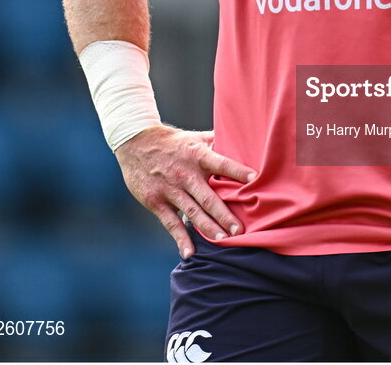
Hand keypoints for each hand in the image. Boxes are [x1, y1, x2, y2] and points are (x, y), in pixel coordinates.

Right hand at [115, 124, 256, 258]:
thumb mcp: (194, 137)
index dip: (237, 170)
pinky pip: (171, 223)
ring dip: (207, 227)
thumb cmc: (172, 142)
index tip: (255, 178)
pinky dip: (180, 238)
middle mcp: (185, 173)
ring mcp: (170, 189)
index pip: (221, 163)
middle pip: (208, 196)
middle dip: (224, 214)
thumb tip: (240, 138)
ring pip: (192, 212)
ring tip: (223, 240)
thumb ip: (216, 140)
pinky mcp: (156, 201)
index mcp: (197, 155)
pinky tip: (190, 253)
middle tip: (240, 230)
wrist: (135, 143)